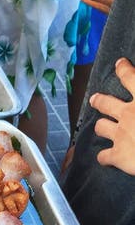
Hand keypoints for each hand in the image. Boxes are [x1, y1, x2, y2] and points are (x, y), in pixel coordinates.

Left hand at [89, 58, 134, 173]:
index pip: (130, 77)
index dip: (123, 69)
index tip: (119, 64)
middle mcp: (128, 113)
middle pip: (106, 103)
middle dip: (99, 100)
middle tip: (94, 99)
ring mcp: (120, 134)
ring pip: (101, 127)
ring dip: (101, 127)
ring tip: (101, 127)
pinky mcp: (117, 155)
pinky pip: (103, 156)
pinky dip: (104, 158)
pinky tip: (106, 159)